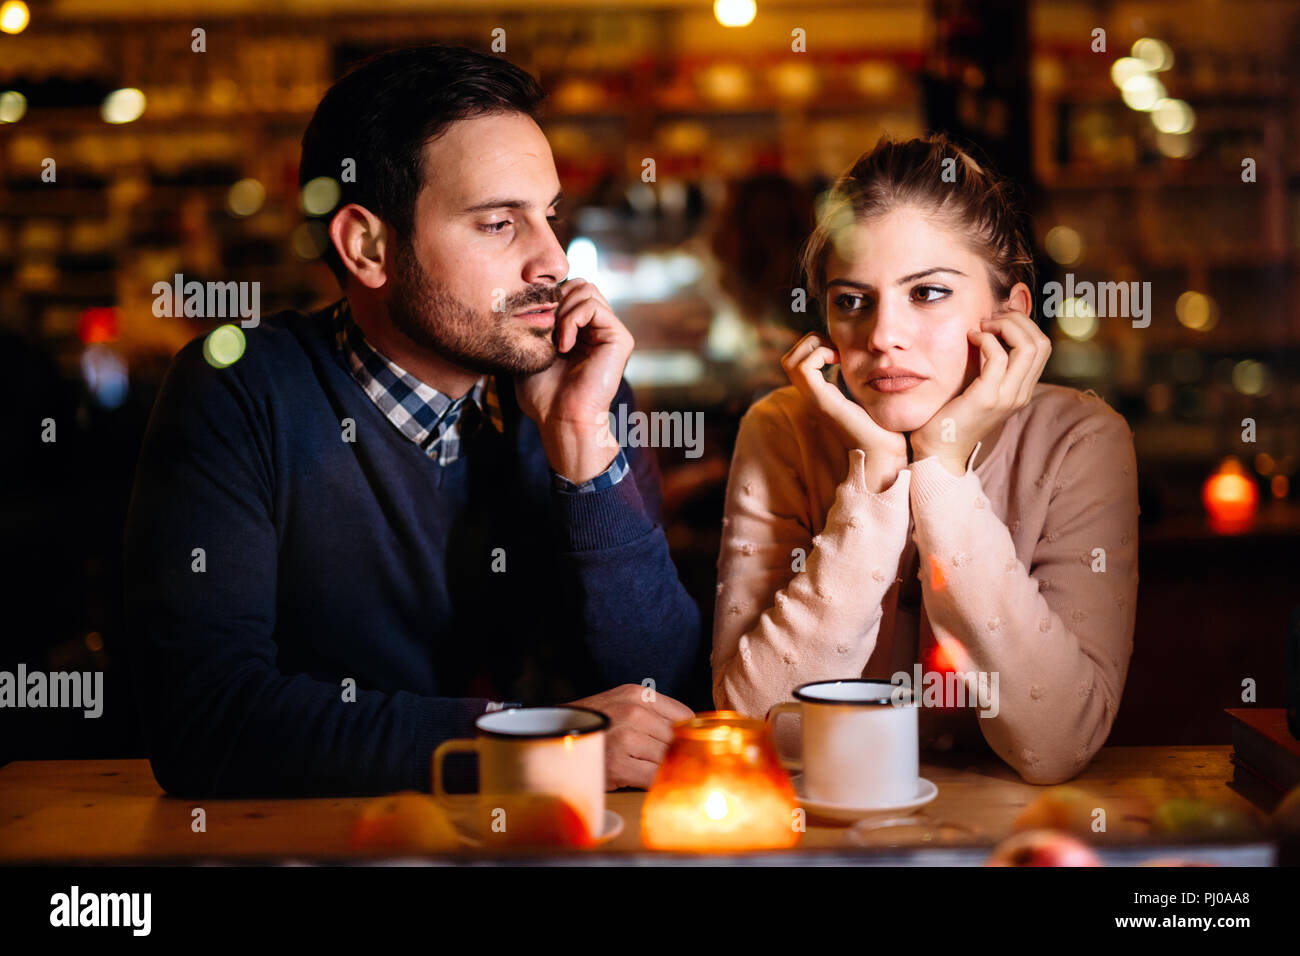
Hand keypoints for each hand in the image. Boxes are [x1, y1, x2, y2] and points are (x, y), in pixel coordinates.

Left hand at [515, 279, 633, 483]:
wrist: (560, 418)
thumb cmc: (543, 394)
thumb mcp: (532, 349)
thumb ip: (538, 320)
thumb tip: (535, 293)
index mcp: (582, 330)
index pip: (569, 290)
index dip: (549, 298)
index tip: (536, 325)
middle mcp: (599, 328)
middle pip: (580, 284)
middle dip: (557, 299)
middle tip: (545, 330)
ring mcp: (611, 332)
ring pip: (587, 289)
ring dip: (563, 311)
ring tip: (555, 341)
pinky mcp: (620, 338)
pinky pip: (593, 306)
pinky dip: (571, 320)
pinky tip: (564, 346)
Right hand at [566, 684, 694, 789]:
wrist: (551, 740)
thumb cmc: (593, 727)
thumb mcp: (621, 705)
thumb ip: (654, 714)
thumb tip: (692, 734)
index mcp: (637, 695)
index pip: (685, 716)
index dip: (687, 735)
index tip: (684, 746)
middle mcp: (633, 712)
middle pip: (679, 739)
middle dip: (677, 754)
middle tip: (669, 764)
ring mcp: (625, 738)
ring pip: (668, 759)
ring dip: (663, 770)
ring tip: (648, 771)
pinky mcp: (618, 765)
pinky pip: (654, 777)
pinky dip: (654, 784)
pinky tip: (643, 782)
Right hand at [781, 332, 907, 487]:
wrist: (884, 451)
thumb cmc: (883, 426)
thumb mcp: (867, 395)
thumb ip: (859, 380)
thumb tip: (868, 360)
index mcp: (820, 395)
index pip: (798, 363)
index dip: (815, 347)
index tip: (840, 351)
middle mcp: (812, 397)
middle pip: (789, 360)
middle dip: (810, 343)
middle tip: (836, 349)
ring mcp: (814, 399)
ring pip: (791, 361)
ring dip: (813, 347)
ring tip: (836, 354)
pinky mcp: (821, 401)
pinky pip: (803, 368)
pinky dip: (819, 355)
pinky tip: (839, 361)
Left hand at [909, 310, 1050, 475]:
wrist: (940, 452)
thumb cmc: (952, 416)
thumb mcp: (978, 386)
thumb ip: (989, 363)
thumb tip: (990, 328)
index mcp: (1022, 390)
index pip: (1042, 346)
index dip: (1024, 324)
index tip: (997, 319)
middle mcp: (1021, 393)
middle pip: (1041, 342)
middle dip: (1017, 320)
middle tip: (990, 318)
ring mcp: (1007, 397)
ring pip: (1028, 346)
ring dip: (1005, 326)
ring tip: (982, 326)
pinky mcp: (987, 398)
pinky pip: (997, 357)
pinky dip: (985, 339)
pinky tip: (971, 338)